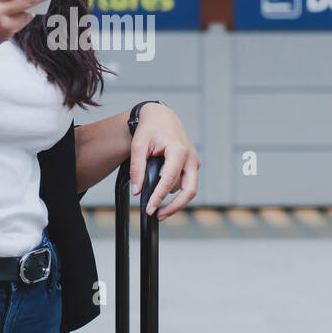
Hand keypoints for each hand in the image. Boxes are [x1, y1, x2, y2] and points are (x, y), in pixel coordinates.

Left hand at [129, 103, 199, 220]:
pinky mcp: (193, 164)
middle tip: (159, 216)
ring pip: (188, 189)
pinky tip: (162, 194)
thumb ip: (137, 168)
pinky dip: (175, 191)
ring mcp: (194, 161)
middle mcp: (191, 157)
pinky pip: (187, 183)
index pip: (170, 180)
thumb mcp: (139, 146)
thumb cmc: (151, 128)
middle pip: (190, 191)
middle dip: (175, 207)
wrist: (161, 116)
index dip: (159, 197)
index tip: (150, 209)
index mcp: (179, 151)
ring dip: (173, 199)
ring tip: (155, 204)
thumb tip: (137, 190)